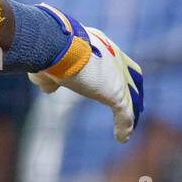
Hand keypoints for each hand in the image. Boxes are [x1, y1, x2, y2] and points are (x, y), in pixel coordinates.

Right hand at [28, 6, 143, 143]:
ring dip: (131, 110)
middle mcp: (113, 56)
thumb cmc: (48, 51)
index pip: (112, 59)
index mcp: (97, 44)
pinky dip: (124, 125)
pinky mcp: (116, 93)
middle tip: (134, 101)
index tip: (112, 80)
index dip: (114, 70)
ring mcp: (117, 76)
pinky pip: (124, 113)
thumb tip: (49, 89)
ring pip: (130, 97)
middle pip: (129, 76)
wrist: (56, 47)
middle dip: (132, 89)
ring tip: (129, 125)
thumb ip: (51, 78)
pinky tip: (122, 138)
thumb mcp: (47, 65)